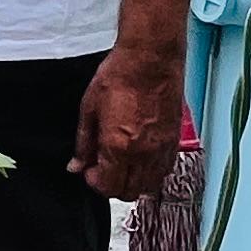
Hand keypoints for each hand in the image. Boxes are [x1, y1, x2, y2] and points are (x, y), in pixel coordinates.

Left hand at [70, 44, 181, 200]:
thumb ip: (83, 143)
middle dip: (112, 185)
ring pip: (149, 185)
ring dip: (133, 181)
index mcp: (118, 146)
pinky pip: (165, 170)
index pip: (108, 187)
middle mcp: (143, 153)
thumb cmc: (120, 76)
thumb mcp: (89, 109)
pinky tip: (141, 157)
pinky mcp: (174, 140)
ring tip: (122, 164)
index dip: (94, 183)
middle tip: (103, 168)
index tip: (89, 170)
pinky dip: (151, 172)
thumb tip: (76, 165)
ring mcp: (161, 149)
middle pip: (129, 191)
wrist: (150, 58)